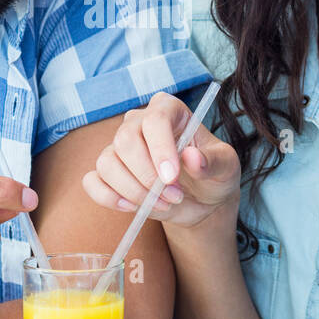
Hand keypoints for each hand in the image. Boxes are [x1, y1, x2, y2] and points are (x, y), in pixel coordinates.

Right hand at [82, 91, 240, 230]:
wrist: (200, 199)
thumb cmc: (213, 174)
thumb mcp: (226, 168)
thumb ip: (213, 161)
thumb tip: (191, 157)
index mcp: (169, 111)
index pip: (155, 119)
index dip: (160, 148)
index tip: (171, 177)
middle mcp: (139, 123)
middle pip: (125, 140)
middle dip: (147, 176)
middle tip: (173, 196)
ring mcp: (119, 148)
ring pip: (107, 162)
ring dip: (134, 191)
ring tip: (162, 204)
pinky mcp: (108, 173)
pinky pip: (92, 181)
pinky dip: (108, 197)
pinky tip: (131, 207)